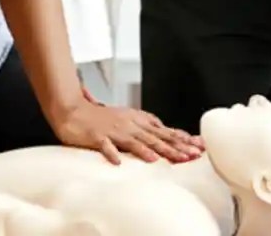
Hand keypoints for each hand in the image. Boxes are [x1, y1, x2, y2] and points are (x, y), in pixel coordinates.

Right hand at [53, 102, 203, 164]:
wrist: (72, 109)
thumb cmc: (99, 117)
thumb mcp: (126, 118)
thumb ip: (144, 127)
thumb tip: (163, 131)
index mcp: (137, 120)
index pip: (164, 131)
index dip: (182, 139)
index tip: (198, 147)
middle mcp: (129, 124)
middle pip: (155, 137)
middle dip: (174, 147)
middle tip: (191, 156)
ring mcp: (113, 130)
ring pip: (134, 141)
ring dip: (149, 150)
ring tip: (162, 160)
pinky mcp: (96, 137)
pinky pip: (105, 146)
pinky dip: (112, 154)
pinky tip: (119, 162)